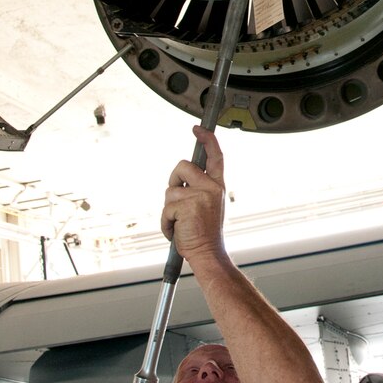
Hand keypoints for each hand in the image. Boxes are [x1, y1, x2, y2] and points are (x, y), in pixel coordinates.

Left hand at [161, 126, 225, 264]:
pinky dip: (166, 223)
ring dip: (168, 209)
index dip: (207, 139)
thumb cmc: (205, 232)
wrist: (207, 253)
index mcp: (217, 185)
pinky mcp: (187, 206)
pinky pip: (165, 209)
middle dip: (173, 180)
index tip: (198, 129)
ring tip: (180, 222)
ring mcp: (200, 196)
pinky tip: (177, 230)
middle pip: (182, 166)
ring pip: (170, 190)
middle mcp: (211, 187)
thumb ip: (199, 188)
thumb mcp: (209, 204)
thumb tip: (181, 178)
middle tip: (177, 200)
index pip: (216, 156)